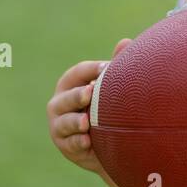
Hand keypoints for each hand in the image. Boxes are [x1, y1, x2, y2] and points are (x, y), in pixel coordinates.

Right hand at [46, 37, 131, 174]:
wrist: (107, 142)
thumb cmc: (106, 105)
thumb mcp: (109, 88)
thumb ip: (115, 68)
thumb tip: (126, 42)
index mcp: (71, 84)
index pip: (77, 73)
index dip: (90, 70)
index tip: (106, 68)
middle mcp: (60, 104)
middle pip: (66, 97)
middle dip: (77, 95)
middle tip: (90, 92)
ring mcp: (60, 125)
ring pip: (64, 122)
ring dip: (74, 122)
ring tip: (86, 122)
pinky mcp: (65, 145)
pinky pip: (69, 144)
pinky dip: (77, 143)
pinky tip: (87, 142)